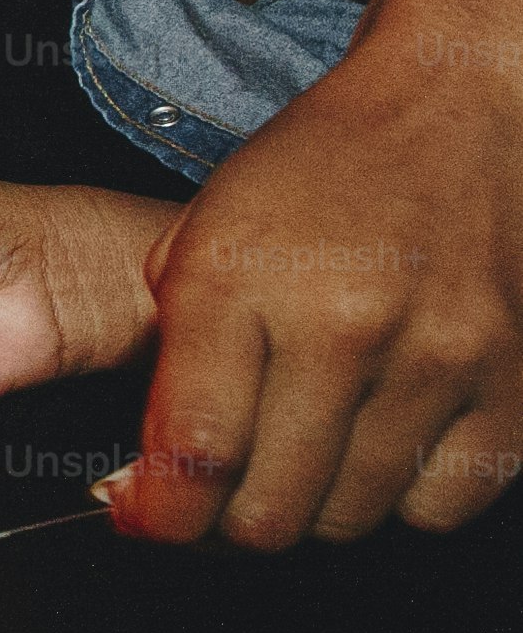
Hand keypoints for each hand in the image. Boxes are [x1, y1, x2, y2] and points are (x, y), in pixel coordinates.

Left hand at [130, 20, 522, 544]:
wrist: (463, 108)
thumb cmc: (323, 167)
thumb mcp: (203, 235)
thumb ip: (170, 355)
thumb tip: (153, 477)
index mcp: (241, 282)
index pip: (194, 454)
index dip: (159, 515)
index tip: (147, 514)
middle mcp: (344, 326)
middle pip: (271, 511)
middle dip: (226, 524)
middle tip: (219, 498)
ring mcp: (440, 359)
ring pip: (352, 518)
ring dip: (313, 510)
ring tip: (299, 462)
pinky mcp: (516, 384)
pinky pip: (442, 505)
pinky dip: (401, 501)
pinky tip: (379, 453)